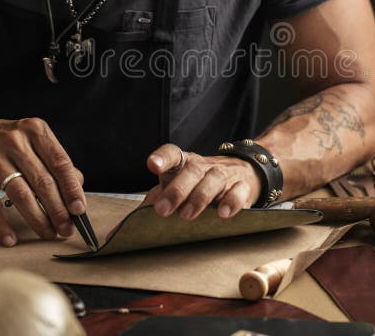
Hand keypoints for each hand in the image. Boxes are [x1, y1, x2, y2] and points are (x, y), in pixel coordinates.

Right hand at [0, 116, 85, 246]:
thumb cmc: (9, 141)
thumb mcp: (34, 139)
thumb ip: (56, 161)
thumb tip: (77, 187)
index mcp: (35, 131)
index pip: (60, 163)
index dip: (72, 189)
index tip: (79, 209)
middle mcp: (14, 142)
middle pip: (42, 182)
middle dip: (58, 210)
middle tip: (67, 229)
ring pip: (21, 195)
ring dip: (38, 219)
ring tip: (49, 233)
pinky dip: (2, 225)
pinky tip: (12, 239)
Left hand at [143, 143, 262, 219]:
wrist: (243, 173)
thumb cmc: (201, 184)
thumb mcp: (178, 186)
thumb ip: (157, 199)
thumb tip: (131, 221)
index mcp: (184, 163)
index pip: (173, 154)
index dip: (162, 158)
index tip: (153, 165)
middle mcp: (204, 166)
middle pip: (192, 170)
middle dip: (177, 190)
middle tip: (162, 210)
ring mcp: (225, 174)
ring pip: (214, 179)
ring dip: (199, 197)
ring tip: (186, 215)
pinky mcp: (243, 186)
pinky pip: (239, 191)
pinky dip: (231, 201)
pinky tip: (222, 213)